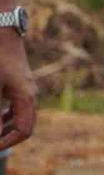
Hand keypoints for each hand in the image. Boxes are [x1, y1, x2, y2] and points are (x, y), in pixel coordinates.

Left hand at [0, 31, 35, 152]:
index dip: (6, 143)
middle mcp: (30, 94)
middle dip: (6, 137)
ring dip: (4, 128)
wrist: (1, 30)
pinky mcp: (17, 82)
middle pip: (25, 126)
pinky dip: (4, 116)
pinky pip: (15, 106)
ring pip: (20, 116)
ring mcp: (25, 88)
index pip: (24, 131)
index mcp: (26, 97)